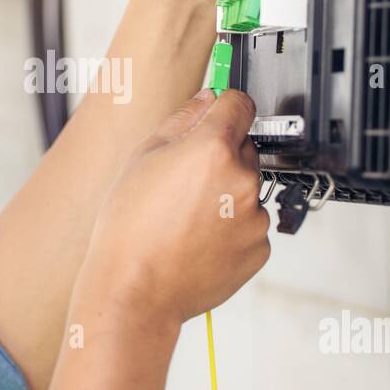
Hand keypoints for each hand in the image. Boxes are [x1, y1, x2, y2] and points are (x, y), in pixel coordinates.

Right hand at [81, 88, 269, 324]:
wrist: (135, 291)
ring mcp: (255, 217)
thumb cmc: (128, 228)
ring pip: (247, 189)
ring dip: (226, 194)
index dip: (225, 107)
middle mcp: (242, 180)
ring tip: (186, 218)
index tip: (218, 115)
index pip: (241, 103)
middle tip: (183, 182)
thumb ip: (182, 119)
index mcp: (213, 149)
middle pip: (244, 148)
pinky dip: (231, 228)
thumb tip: (208, 98)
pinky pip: (250, 224)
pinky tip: (198, 240)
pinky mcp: (260, 248)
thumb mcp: (143, 157)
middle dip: (220, 156)